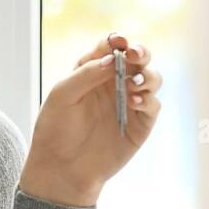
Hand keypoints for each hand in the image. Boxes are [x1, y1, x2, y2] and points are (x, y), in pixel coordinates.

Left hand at [19, 32, 162, 205]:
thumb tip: (113, 58)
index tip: (119, 41)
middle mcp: (113, 83)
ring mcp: (129, 102)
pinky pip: (153, 104)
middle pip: (137, 58)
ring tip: (132, 84)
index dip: (118, 40)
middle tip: (134, 55)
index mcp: (92, 71)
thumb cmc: (56, 129)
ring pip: (151, 78)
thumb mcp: (62, 96)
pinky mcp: (140, 124)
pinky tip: (134, 101)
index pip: (111, 47)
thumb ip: (86, 74)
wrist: (61, 168)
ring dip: (147, 75)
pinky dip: (148, 99)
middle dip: (140, 51)